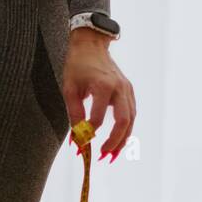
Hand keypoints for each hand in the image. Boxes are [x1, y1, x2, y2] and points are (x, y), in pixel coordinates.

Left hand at [62, 28, 135, 160]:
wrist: (91, 45)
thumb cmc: (77, 66)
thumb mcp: (70, 89)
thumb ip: (74, 114)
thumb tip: (77, 139)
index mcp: (103, 86)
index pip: (97, 118)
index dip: (89, 134)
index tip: (81, 146)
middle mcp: (119, 88)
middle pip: (123, 121)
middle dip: (114, 141)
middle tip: (103, 156)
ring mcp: (127, 89)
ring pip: (131, 119)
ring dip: (123, 139)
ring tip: (112, 154)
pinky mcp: (129, 91)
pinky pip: (131, 113)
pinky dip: (126, 129)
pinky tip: (117, 140)